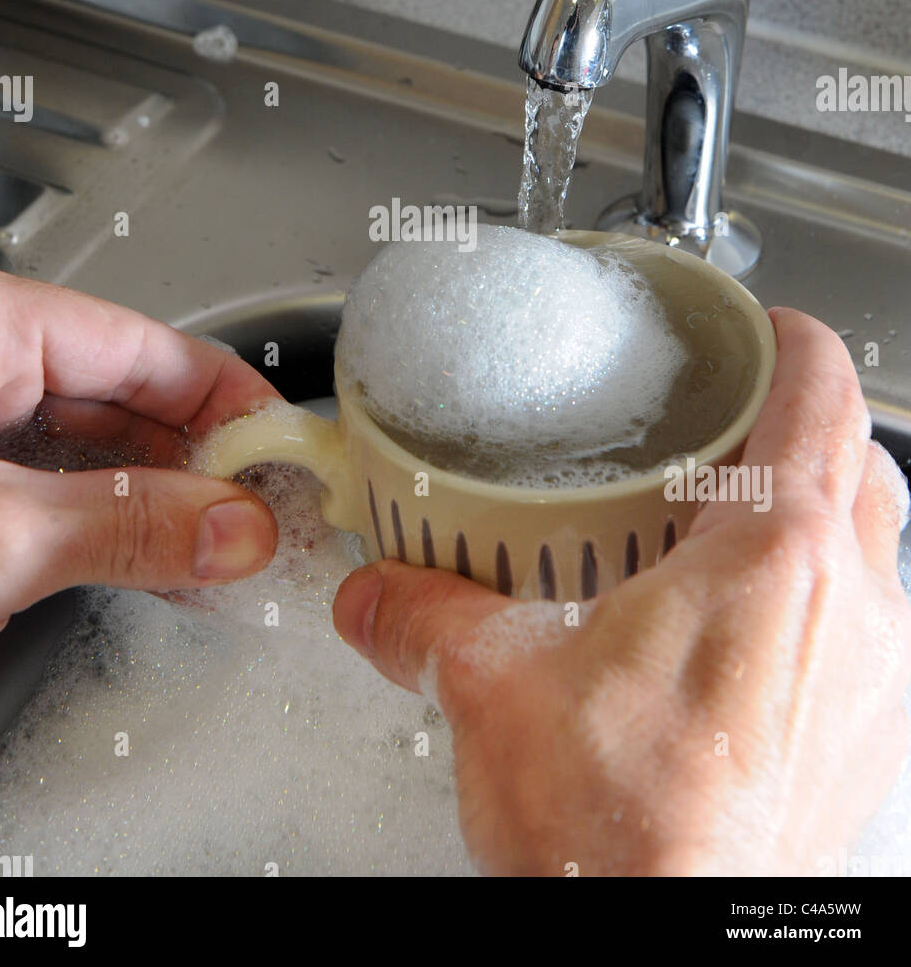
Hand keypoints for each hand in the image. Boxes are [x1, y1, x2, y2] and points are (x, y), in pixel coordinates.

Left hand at [0, 247, 278, 666]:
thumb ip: (128, 528)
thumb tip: (231, 527)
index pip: (138, 343)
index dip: (225, 398)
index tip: (282, 449)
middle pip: (113, 384)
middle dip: (192, 455)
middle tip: (257, 511)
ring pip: (76, 431)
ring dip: (147, 488)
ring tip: (211, 540)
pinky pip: (34, 464)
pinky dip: (90, 507)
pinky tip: (140, 544)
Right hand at [333, 308, 910, 875]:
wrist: (669, 945)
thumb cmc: (626, 838)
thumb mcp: (495, 690)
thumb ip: (424, 616)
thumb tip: (378, 597)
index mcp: (777, 556)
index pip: (818, 390)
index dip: (790, 339)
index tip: (756, 332)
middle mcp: (853, 609)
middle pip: (864, 461)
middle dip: (808, 426)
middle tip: (735, 428)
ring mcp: (873, 682)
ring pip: (882, 549)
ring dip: (824, 516)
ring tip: (736, 528)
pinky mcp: (869, 744)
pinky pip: (874, 633)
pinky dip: (828, 603)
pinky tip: (749, 637)